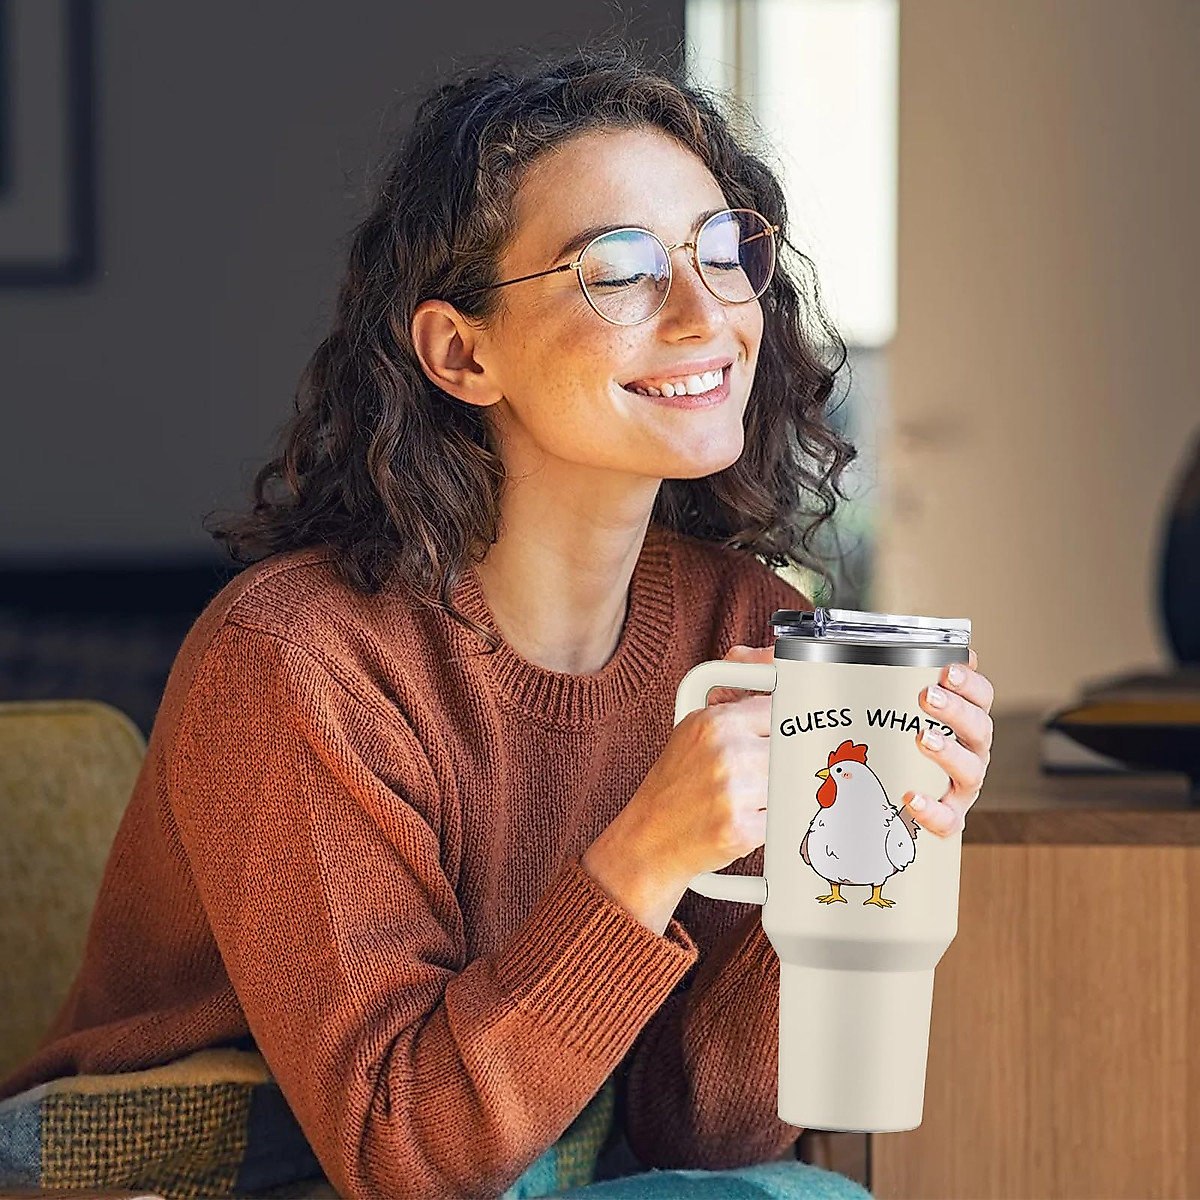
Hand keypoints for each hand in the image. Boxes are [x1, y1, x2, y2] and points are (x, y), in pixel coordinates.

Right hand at [581, 643, 772, 932]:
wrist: (647, 840)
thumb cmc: (676, 782)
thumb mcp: (696, 726)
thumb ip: (736, 694)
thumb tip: (776, 656)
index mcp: (713, 721)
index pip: (780, 709)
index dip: (789, 726)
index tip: (793, 736)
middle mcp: (723, 751)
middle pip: (790, 748)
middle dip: (785, 764)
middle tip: (769, 776)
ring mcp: (732, 791)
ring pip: (790, 783)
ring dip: (780, 794)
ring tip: (753, 800)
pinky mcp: (739, 829)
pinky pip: (783, 819)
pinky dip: (774, 823)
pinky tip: (751, 821)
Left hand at [904, 647, 994, 836]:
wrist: (896, 799)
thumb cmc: (901, 746)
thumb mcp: (896, 710)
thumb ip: (894, 680)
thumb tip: (871, 634)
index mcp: (966, 722)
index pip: (981, 696)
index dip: (970, 682)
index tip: (948, 670)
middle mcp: (973, 751)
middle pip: (980, 728)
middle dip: (957, 710)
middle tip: (928, 697)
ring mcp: (964, 786)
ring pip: (971, 769)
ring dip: (949, 752)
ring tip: (923, 738)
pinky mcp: (950, 817)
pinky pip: (949, 819)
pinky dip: (933, 810)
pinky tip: (911, 798)